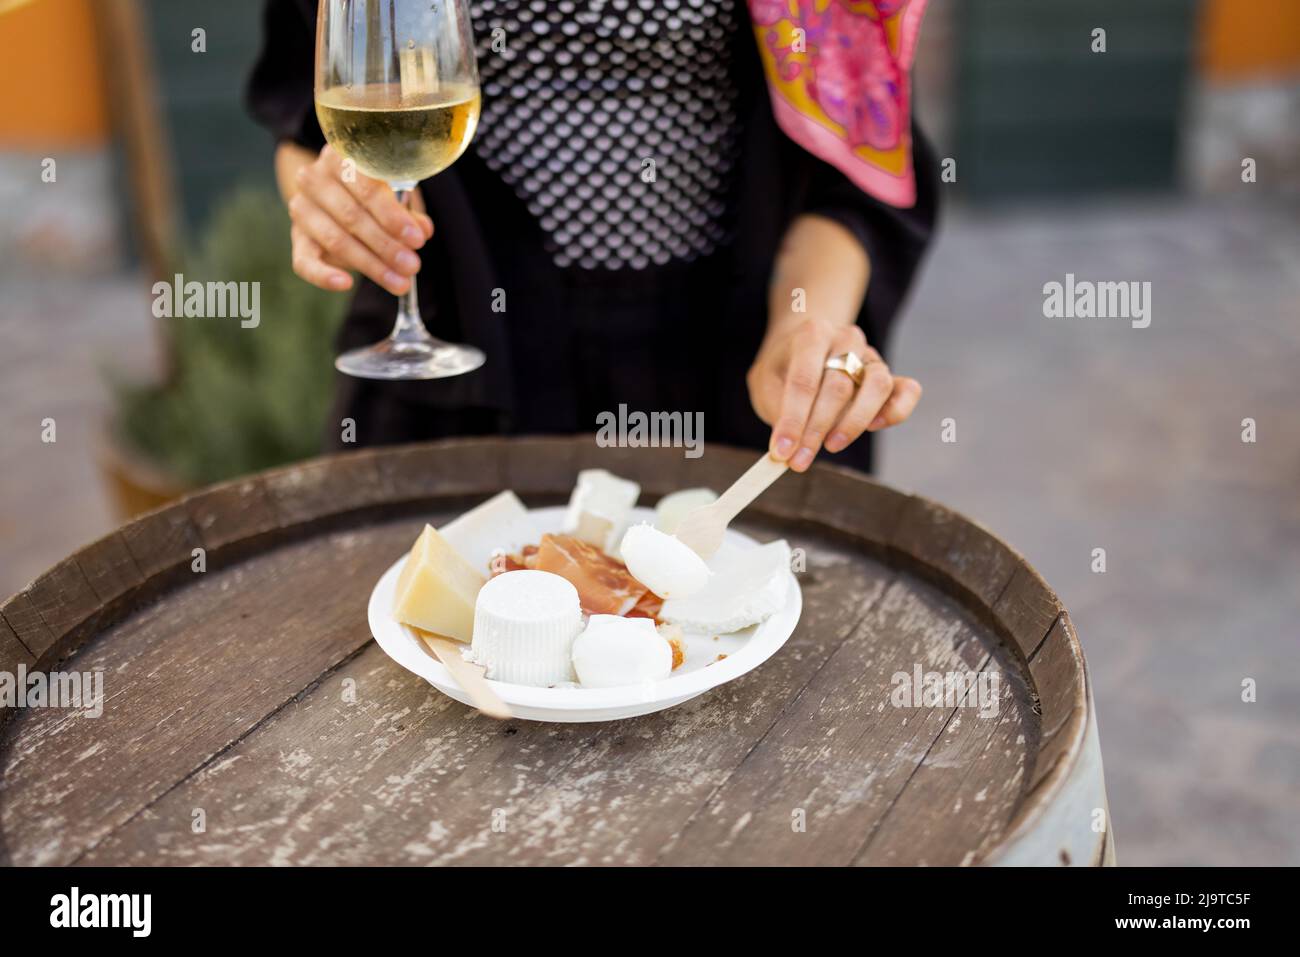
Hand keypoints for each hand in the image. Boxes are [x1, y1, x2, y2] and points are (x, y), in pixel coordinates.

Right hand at [287, 145, 434, 294]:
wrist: (337, 192)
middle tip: (413, 266)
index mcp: (341, 157)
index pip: (367, 188)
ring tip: (399, 282)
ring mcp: (302, 208)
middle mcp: (315, 179)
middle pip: (352, 216)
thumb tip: (423, 230)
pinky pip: (304, 262)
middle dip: (386, 246)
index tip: (417, 239)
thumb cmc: (372, 191)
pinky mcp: (297, 239)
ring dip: (370, 265)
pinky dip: (324, 276)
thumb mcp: (393, 192)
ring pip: (335, 240)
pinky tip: (346, 284)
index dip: (393, 216)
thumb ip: (407, 211)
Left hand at [746, 318, 921, 471]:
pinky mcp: (889, 376)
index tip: (782, 451)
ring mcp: (871, 356)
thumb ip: (775, 407)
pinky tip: (874, 427)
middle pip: (838, 387)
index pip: (804, 380)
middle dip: (816, 430)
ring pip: (877, 385)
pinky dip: (896, 411)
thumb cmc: (783, 367)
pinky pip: (907, 390)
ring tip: (831, 446)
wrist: (803, 346)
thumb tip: (787, 446)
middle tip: (799, 460)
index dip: (793, 420)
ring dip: (854, 423)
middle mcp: (846, 340)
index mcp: (812, 335)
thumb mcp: (765, 380)